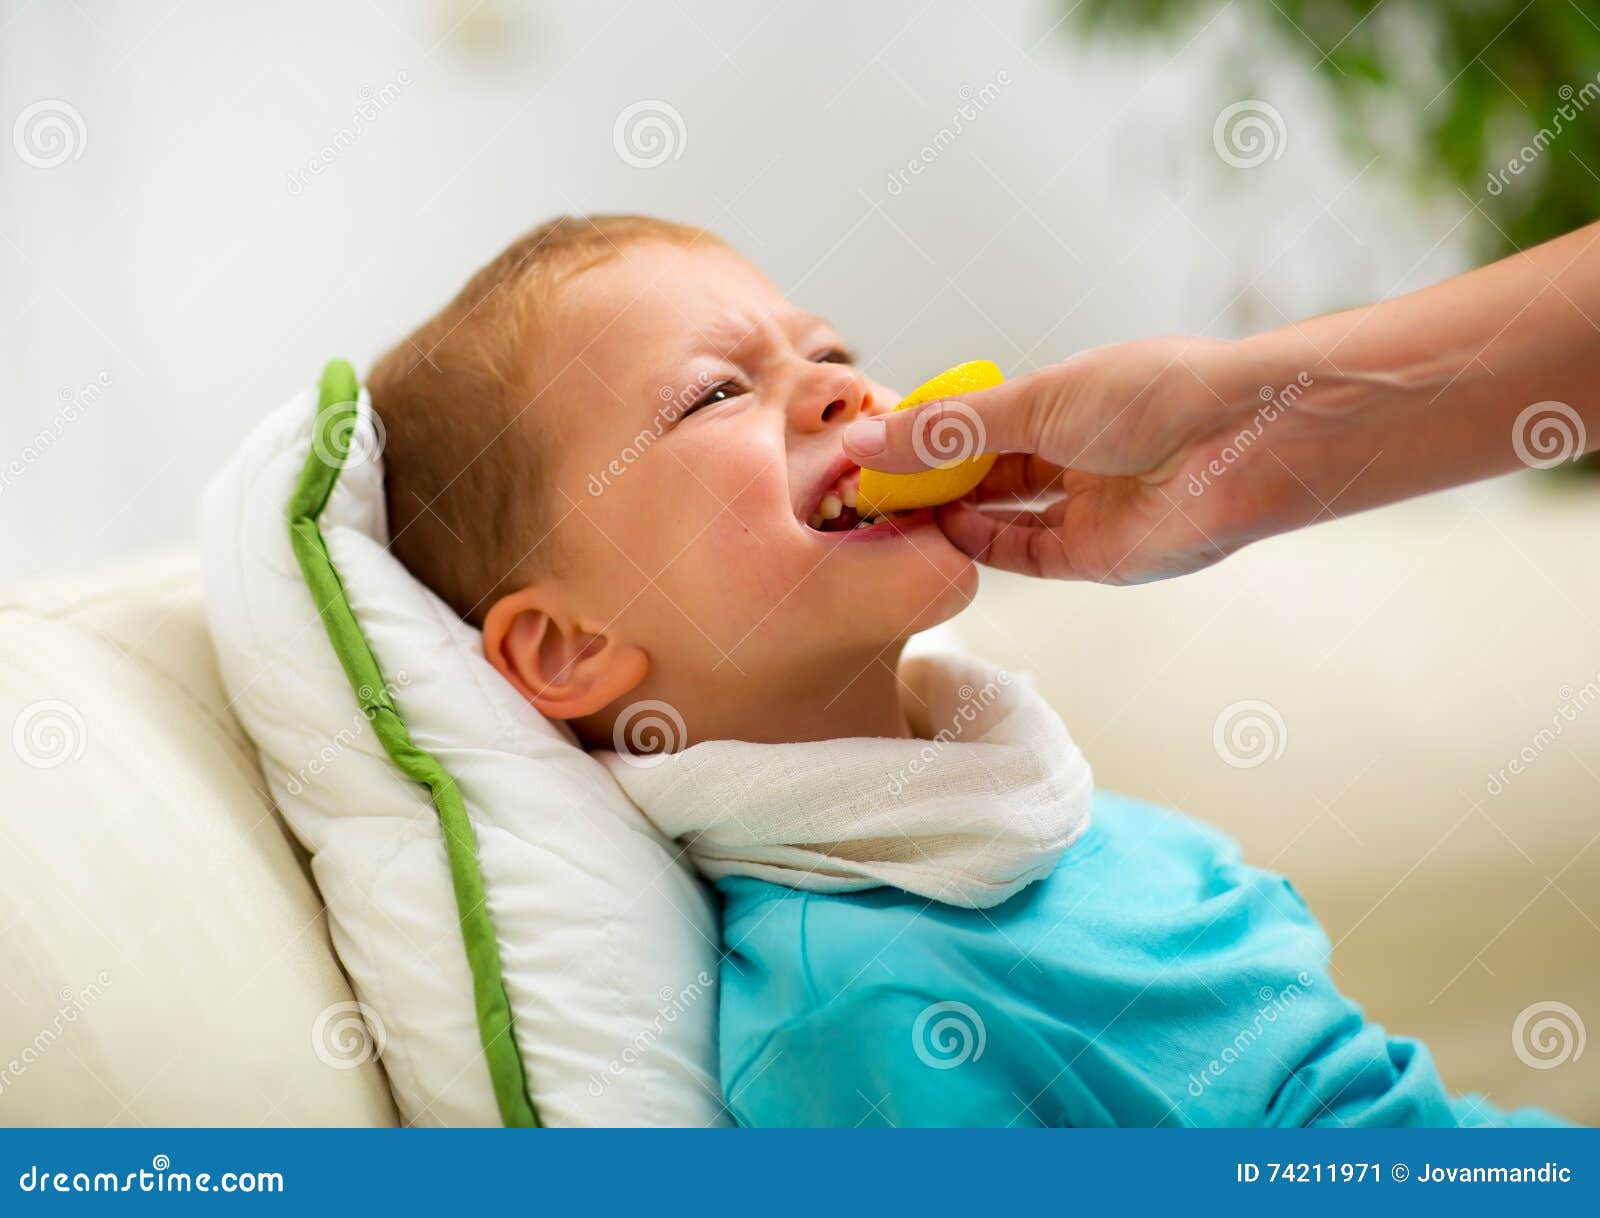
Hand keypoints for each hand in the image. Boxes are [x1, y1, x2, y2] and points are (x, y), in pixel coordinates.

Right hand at [845, 337, 1284, 582]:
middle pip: (984, 475)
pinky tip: (942, 533)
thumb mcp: (1035, 402)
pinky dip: (983, 547)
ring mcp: (1085, 508)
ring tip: (892, 513)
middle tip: (867, 489)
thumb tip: (866, 438)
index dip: (927, 439)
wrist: (1244, 442)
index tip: (871, 450)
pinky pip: (1025, 555)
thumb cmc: (1156, 396)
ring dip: (949, 517)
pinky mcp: (1095, 556)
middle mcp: (1073, 456)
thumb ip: (949, 431)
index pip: (978, 426)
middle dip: (930, 482)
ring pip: (999, 517)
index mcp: (1065, 403)